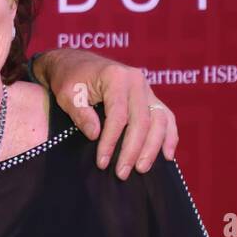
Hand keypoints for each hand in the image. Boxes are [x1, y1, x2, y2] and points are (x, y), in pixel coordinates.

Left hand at [37, 49, 178, 178]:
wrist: (75, 63)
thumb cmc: (69, 79)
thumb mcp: (67, 94)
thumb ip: (81, 114)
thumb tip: (96, 135)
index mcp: (116, 77)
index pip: (118, 116)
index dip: (110, 141)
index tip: (101, 162)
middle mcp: (137, 81)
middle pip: (142, 121)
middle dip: (133, 150)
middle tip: (122, 173)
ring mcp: (147, 89)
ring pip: (159, 121)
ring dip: (153, 148)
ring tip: (142, 169)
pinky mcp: (150, 97)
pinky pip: (166, 117)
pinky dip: (169, 136)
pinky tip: (167, 156)